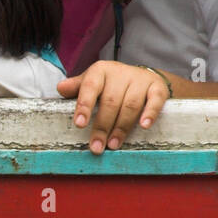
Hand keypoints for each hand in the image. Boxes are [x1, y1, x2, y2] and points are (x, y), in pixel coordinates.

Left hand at [56, 61, 170, 153]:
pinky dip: (150, 113)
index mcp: (101, 71)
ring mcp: (140, 80)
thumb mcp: (93, 82)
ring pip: (130, 105)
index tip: (79, 125)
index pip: (90, 87)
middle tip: (97, 146)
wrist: (144, 76)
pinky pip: (154, 101)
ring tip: (113, 145)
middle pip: (110, 101)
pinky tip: (144, 126)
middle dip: (102, 126)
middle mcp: (120, 73)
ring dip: (121, 127)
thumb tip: (60, 88)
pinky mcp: (157, 88)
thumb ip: (77, 87)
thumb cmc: (112, 84)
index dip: (84, 106)